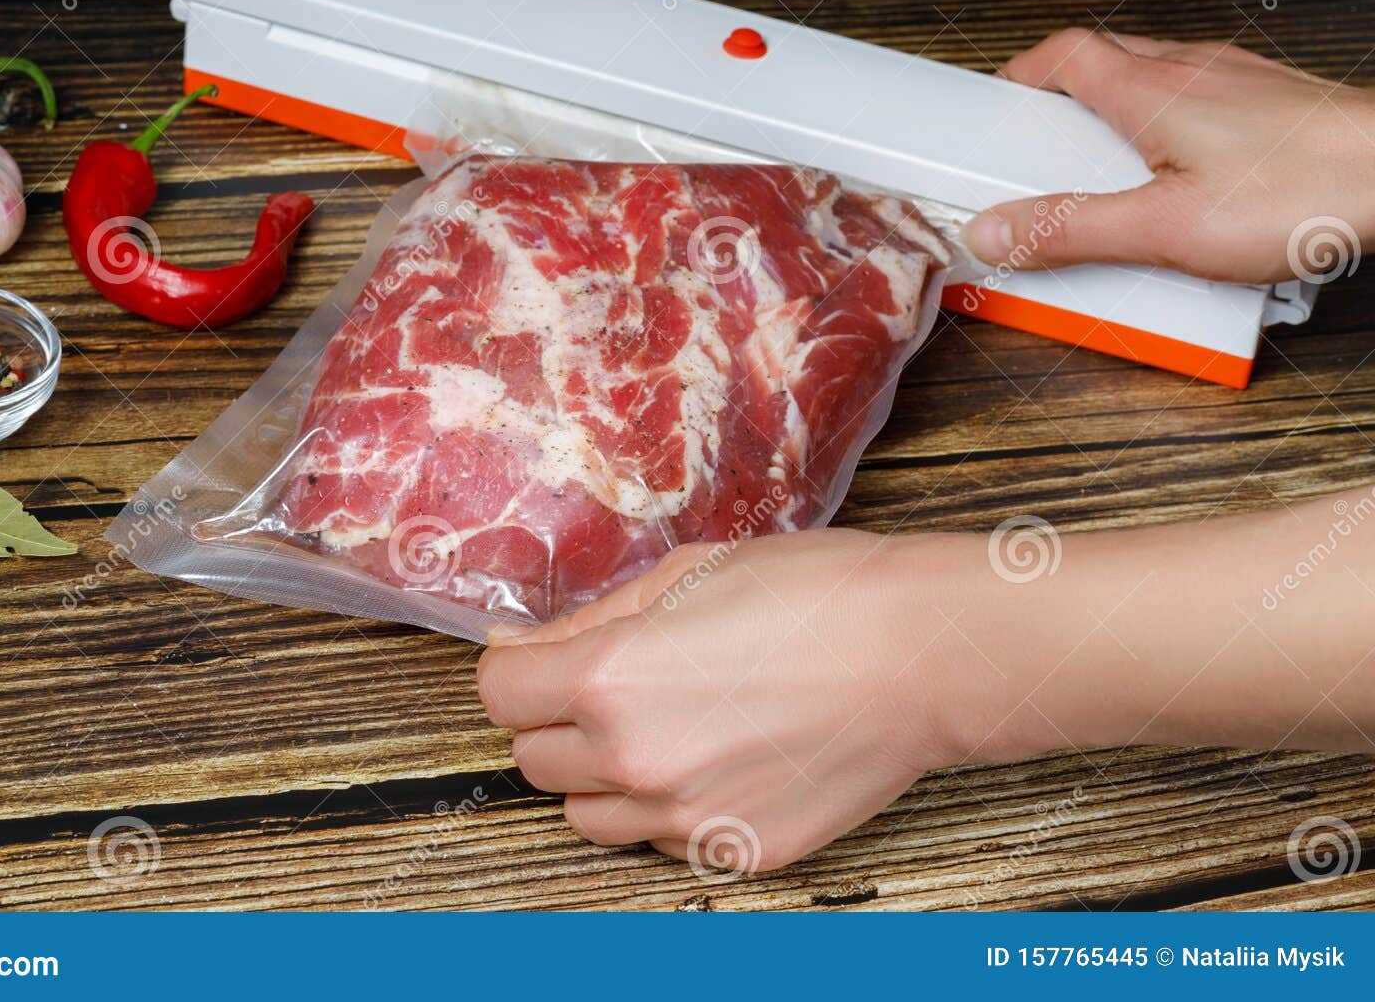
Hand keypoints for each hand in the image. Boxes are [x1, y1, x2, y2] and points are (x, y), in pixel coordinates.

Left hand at [476, 493, 1374, 869]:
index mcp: (608, 678)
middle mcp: (632, 760)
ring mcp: (684, 817)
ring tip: (663, 726)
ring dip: (600, 774)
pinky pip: (659, 841)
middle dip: (553, 719)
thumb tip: (536, 647)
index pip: (499, 694)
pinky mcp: (734, 851)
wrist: (924, 656)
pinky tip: (715, 757)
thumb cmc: (816, 594)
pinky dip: (663, 807)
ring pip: (586, 816)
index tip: (534, 657)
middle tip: (606, 685)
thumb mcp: (688, 571)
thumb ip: (598, 617)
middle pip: (533, 759)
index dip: (514, 668)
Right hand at [962, 28, 1374, 282]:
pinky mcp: (1275, 106)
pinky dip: (1178, 136)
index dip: (1023, 75)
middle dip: (1067, 102)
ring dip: (1124, 120)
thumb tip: (996, 229)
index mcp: (1149, 93)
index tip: (1002, 103)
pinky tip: (1189, 187)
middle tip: (1049, 151)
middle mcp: (1193, 72)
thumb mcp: (1163, 229)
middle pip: (1107, 62)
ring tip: (1118, 183)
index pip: (1064, 54)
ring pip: (1158, 82)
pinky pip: (1206, 106)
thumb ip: (1072, 230)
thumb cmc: (1305, 191)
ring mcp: (1239, 83)